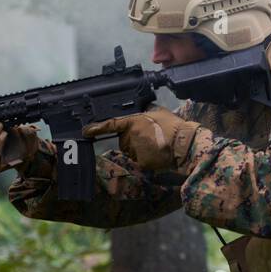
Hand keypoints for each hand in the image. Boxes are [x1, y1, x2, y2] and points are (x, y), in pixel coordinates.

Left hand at [83, 106, 201, 171]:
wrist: (184, 144)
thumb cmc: (174, 127)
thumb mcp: (159, 111)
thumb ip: (147, 110)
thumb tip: (143, 108)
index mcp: (133, 122)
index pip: (111, 124)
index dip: (97, 128)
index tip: (86, 131)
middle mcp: (130, 136)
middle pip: (124, 140)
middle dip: (133, 140)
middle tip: (151, 138)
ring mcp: (135, 150)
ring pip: (131, 151)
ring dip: (140, 150)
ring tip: (156, 146)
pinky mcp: (141, 162)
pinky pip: (139, 161)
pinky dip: (147, 159)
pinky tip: (157, 154)